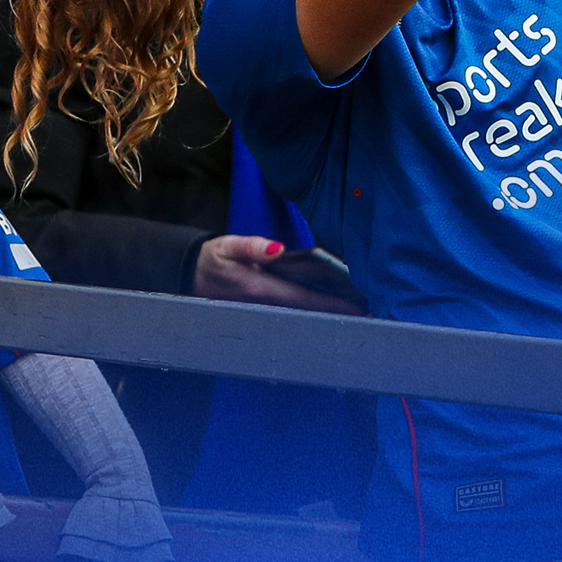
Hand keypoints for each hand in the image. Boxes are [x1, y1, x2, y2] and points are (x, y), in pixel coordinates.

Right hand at [191, 235, 364, 314]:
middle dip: (338, 313)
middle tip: (370, 312)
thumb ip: (251, 247)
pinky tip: (332, 306)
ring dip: (329, 313)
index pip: (304, 300)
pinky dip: (315, 310)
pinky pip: (295, 312)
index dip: (332, 306)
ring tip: (359, 310)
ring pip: (304, 315)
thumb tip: (277, 248)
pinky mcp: (266, 310)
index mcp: (260, 290)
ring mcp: (266, 312)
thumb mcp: (227, 246)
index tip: (357, 308)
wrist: (191, 276)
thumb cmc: (212, 260)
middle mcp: (266, 306)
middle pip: (310, 313)